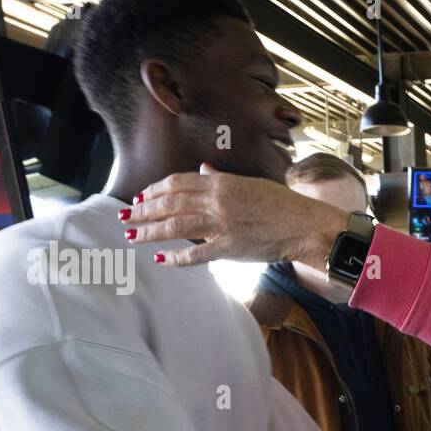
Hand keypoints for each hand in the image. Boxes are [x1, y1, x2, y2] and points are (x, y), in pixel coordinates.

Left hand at [121, 164, 348, 266]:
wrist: (304, 226)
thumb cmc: (282, 205)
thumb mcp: (250, 184)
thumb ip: (222, 179)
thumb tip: (202, 171)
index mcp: (221, 183)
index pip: (177, 183)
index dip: (155, 190)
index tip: (142, 197)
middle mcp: (216, 201)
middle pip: (169, 203)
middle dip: (143, 211)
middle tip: (126, 217)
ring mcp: (220, 225)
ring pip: (174, 226)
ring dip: (149, 231)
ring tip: (132, 236)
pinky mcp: (227, 248)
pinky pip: (194, 254)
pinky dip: (175, 257)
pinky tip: (160, 259)